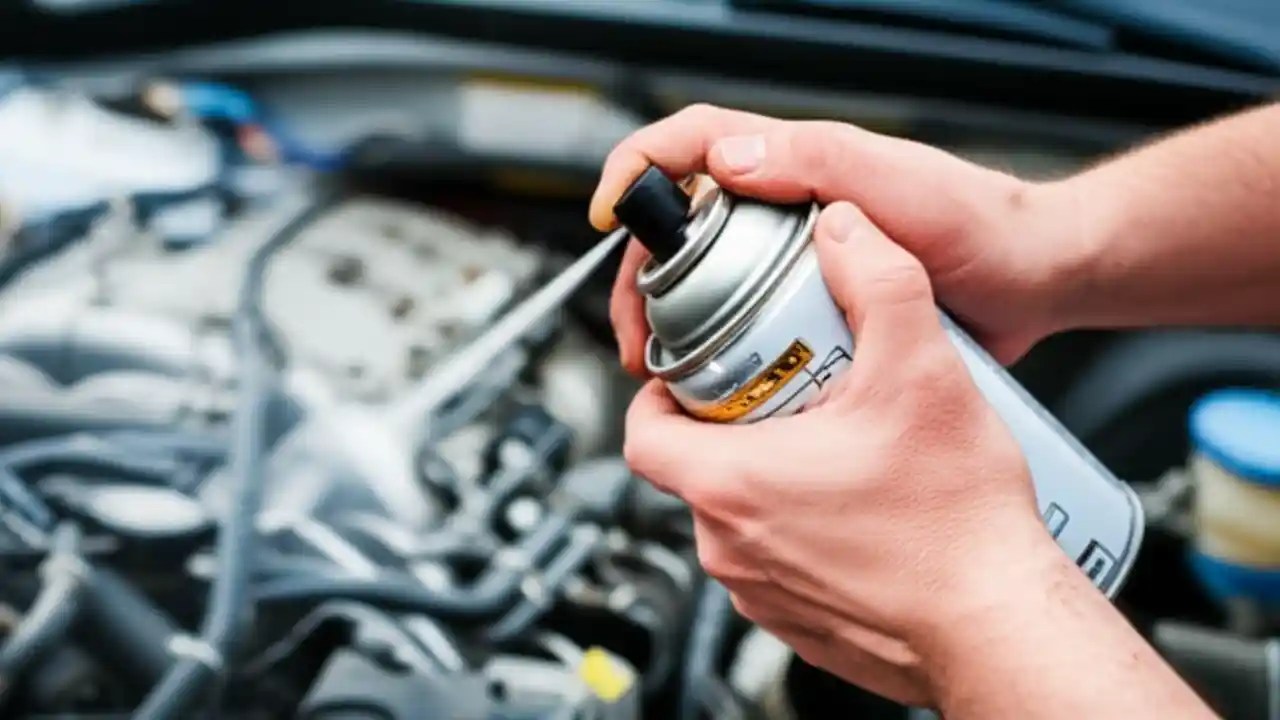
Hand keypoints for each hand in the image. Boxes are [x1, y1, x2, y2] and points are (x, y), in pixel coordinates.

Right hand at [591, 104, 1086, 371]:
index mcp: (795, 165)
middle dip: (643, 280)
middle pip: (683, 230)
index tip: (612, 214)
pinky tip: (722, 387)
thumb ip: (817, 164)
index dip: (639, 170)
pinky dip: (723, 354)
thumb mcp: (896, 185)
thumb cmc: (980, 224)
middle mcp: (786, 208)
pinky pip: (750, 325)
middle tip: (640, 336)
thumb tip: (726, 161)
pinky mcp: (815, 307)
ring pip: (708, 284)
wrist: (1033, 281)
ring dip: (675, 326)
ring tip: (669, 375)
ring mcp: (797, 261)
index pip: (692, 144)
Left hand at [622, 202, 1065, 706]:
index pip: (640, 429)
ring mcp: (760, 593)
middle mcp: (731, 546)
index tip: (694, 371)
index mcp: (731, 483)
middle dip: (731, 425)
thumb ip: (878, 279)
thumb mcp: (921, 368)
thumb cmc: (956, 523)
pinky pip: (775, 560)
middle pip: (692, 466)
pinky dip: (800, 529)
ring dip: (768, 476)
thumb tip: (843, 231)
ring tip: (834, 445)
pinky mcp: (797, 623)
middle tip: (788, 393)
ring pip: (735, 516)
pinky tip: (860, 505)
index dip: (658, 392)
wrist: (999, 626)